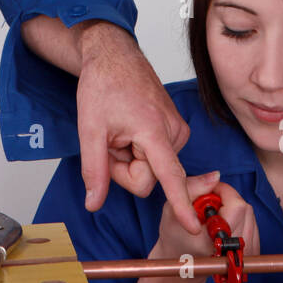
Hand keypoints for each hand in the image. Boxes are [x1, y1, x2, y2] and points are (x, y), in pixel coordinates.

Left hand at [74, 21, 199, 233]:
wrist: (115, 57)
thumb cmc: (103, 85)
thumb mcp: (89, 129)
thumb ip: (94, 170)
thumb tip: (94, 204)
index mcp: (154, 129)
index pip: (169, 175)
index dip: (180, 203)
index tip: (194, 225)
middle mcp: (173, 131)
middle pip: (148, 178)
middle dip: (123, 167)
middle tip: (110, 140)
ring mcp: (177, 131)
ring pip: (152, 170)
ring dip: (130, 157)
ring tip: (120, 130)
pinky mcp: (176, 131)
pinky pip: (155, 158)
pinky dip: (138, 150)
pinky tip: (130, 129)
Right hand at [125, 172, 257, 282]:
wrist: (182, 263)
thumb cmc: (174, 236)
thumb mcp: (172, 209)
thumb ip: (194, 188)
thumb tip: (216, 176)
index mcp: (214, 240)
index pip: (237, 207)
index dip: (224, 192)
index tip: (208, 193)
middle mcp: (232, 250)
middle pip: (245, 210)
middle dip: (228, 199)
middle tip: (209, 204)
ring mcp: (243, 255)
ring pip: (251, 216)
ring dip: (235, 209)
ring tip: (215, 215)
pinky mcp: (250, 255)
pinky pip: (254, 226)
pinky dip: (242, 219)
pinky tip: (225, 223)